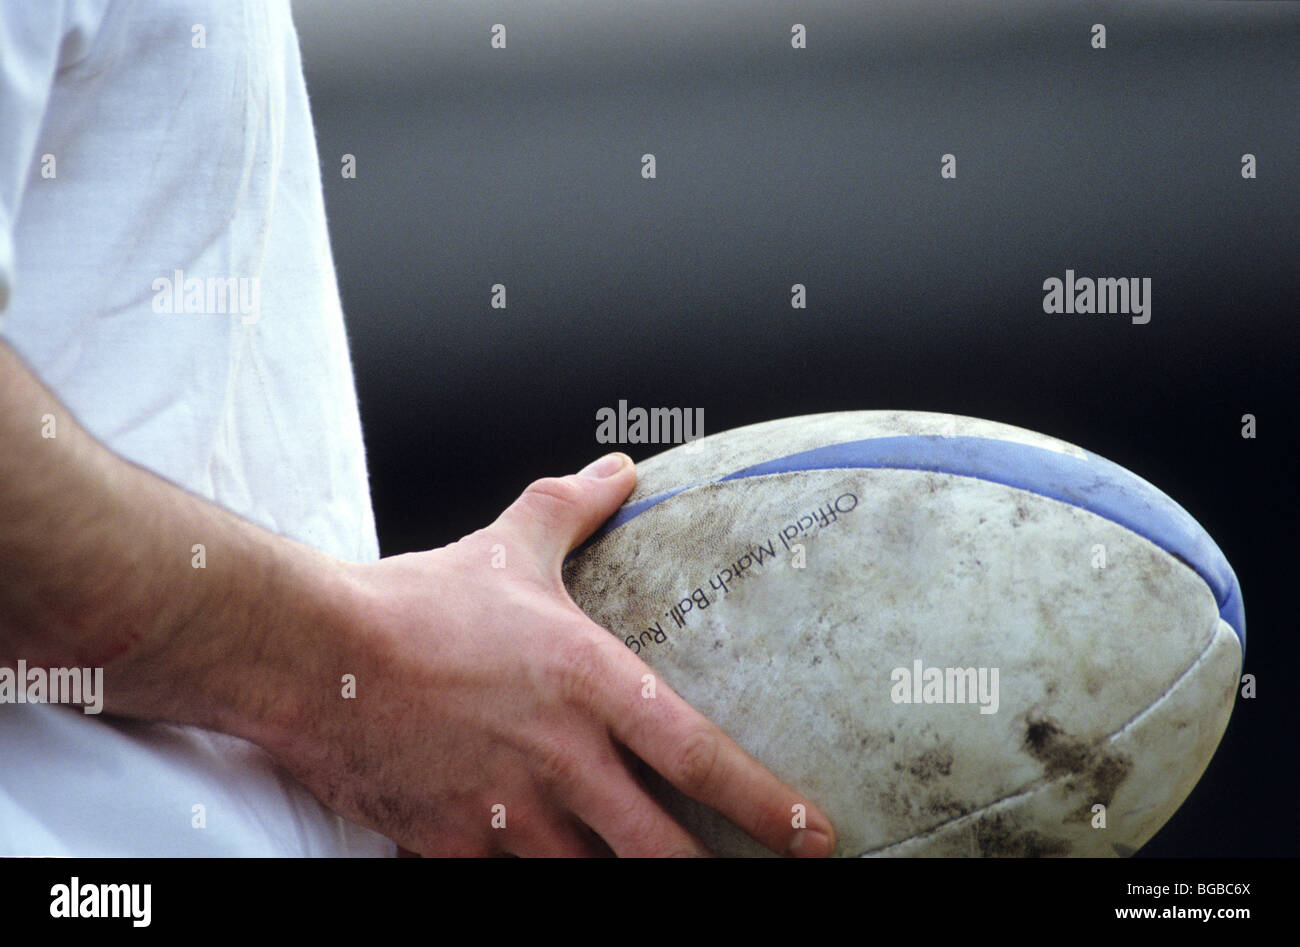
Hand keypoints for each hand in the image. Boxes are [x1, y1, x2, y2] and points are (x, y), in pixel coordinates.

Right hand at [271, 453, 836, 856]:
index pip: (700, 755)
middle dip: (708, 874)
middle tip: (747, 882)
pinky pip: (511, 885)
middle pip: (660, 848)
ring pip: (590, 880)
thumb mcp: (510, 544)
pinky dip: (535, 879)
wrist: (314, 652)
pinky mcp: (452, 846)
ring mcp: (507, 812)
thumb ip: (574, 507)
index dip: (767, 802)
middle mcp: (561, 758)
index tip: (814, 831)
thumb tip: (621, 470)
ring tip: (646, 878)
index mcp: (590, 684)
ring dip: (623, 882)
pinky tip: (546, 868)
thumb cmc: (418, 600)